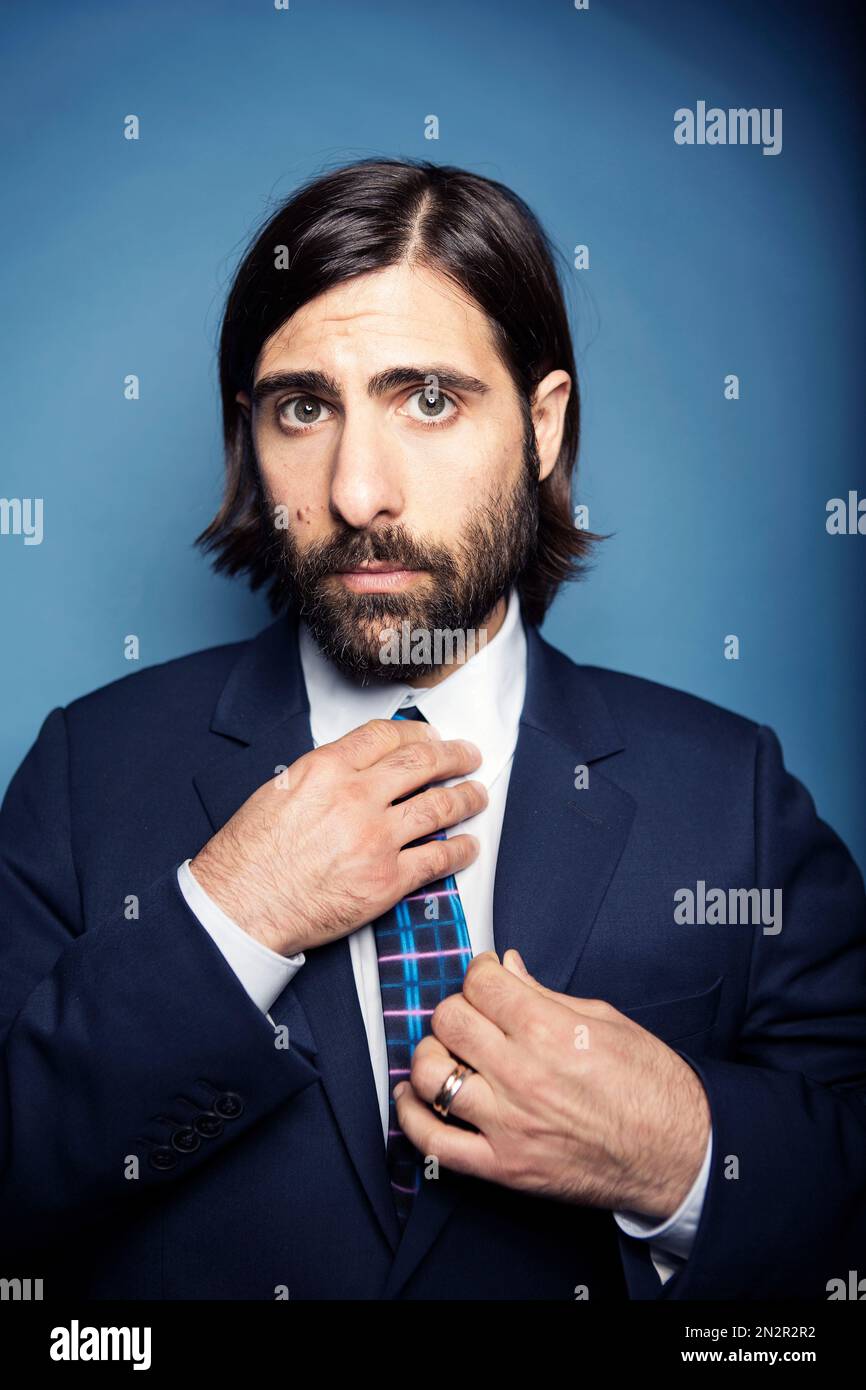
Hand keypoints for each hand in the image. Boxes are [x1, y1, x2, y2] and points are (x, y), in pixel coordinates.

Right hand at [189, 719, 486, 956]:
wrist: (241, 907)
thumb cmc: (249, 856)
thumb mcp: (278, 791)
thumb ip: (321, 775)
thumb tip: (355, 768)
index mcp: (325, 769)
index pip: (385, 736)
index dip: (416, 732)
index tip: (430, 737)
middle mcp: (355, 798)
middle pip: (421, 763)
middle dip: (453, 756)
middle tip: (469, 756)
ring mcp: (375, 839)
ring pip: (438, 807)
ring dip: (466, 798)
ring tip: (478, 795)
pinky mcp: (387, 881)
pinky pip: (437, 859)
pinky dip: (460, 850)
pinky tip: (469, 846)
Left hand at [395, 950, 710, 1221]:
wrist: (679, 1154)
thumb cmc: (652, 1087)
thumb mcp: (607, 1020)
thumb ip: (547, 994)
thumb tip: (507, 968)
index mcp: (550, 1031)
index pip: (480, 983)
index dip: (480, 973)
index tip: (487, 980)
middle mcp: (523, 1074)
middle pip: (449, 1020)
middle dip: (456, 1009)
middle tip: (473, 1016)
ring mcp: (509, 1124)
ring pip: (432, 1074)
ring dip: (432, 1056)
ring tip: (447, 1053)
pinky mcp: (504, 1166)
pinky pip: (435, 1143)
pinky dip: (413, 1116)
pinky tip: (414, 1096)